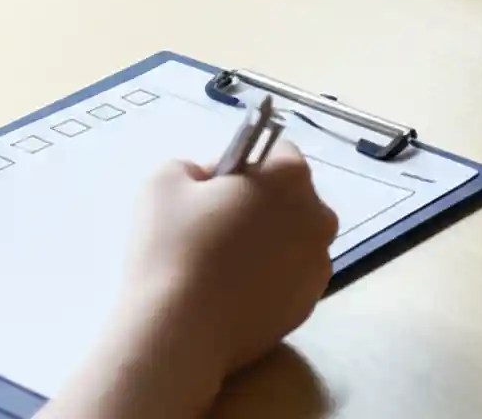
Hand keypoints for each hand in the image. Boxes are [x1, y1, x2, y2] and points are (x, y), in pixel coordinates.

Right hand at [40, 141, 336, 418]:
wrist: (181, 330)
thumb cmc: (173, 246)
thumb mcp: (163, 182)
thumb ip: (191, 167)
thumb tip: (209, 185)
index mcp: (289, 179)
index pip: (277, 152)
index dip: (241, 164)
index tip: (209, 189)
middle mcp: (317, 219)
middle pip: (289, 197)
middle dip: (257, 203)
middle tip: (210, 225)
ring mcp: (318, 266)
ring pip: (291, 239)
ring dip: (264, 241)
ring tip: (218, 264)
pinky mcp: (308, 306)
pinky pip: (288, 276)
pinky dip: (266, 277)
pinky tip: (229, 291)